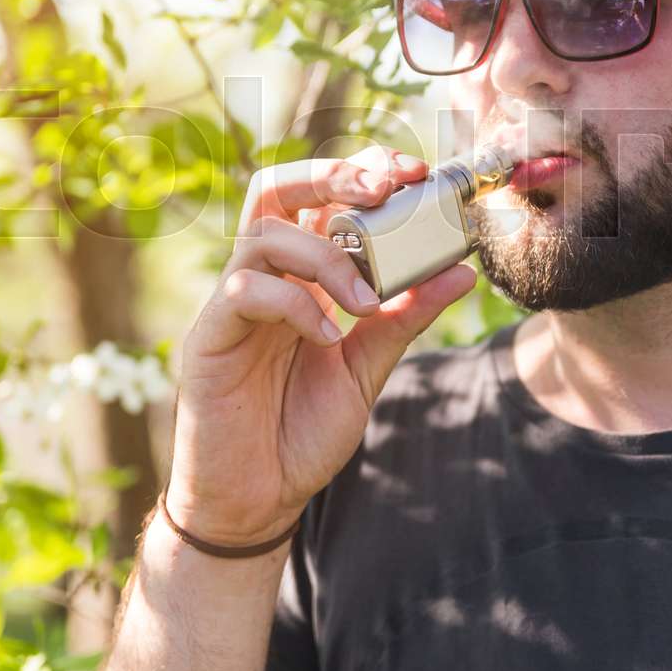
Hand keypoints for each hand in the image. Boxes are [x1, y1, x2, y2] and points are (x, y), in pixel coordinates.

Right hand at [163, 146, 476, 545]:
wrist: (260, 499)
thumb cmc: (304, 431)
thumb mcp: (369, 366)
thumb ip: (408, 317)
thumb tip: (462, 269)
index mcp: (302, 277)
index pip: (321, 198)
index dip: (361, 171)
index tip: (413, 173)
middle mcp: (265, 278)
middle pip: (277, 189)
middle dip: (332, 174)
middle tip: (383, 190)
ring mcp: (232, 305)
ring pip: (264, 234)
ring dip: (324, 256)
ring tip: (366, 302)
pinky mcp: (209, 338)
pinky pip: (244, 290)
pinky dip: (294, 303)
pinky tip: (327, 337)